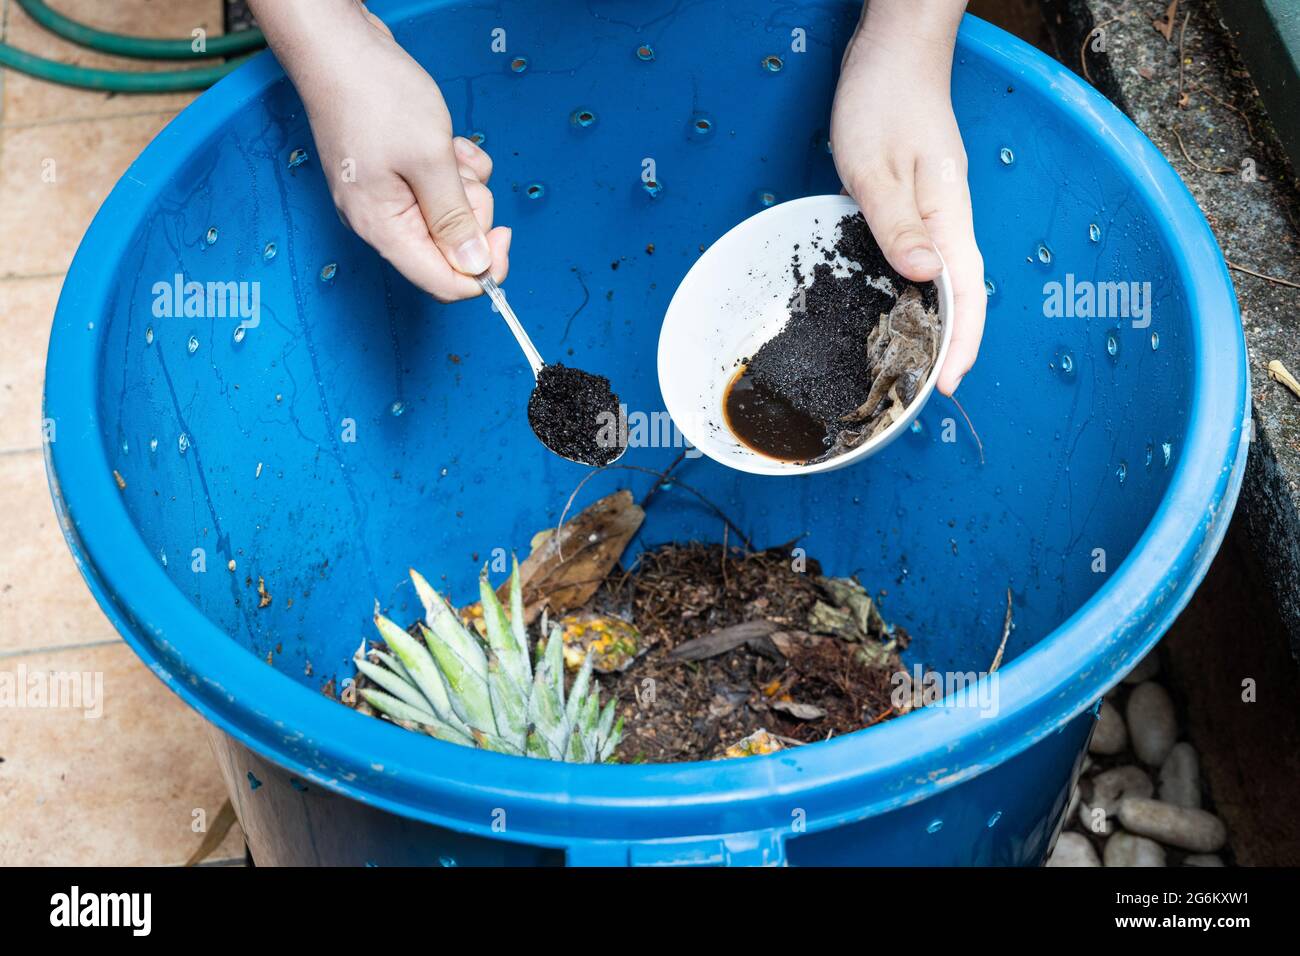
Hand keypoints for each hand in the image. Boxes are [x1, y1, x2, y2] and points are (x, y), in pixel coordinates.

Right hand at [250, 0, 508, 300]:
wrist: (340, 46)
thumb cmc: (375, 95)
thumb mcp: (430, 160)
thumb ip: (455, 219)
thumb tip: (474, 267)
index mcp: (383, 229)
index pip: (442, 283)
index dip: (481, 271)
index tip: (504, 235)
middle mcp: (380, 222)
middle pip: (449, 249)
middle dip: (472, 213)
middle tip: (463, 174)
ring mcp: (386, 198)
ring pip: (449, 214)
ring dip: (465, 184)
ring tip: (449, 150)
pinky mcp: (394, 177)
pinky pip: (441, 189)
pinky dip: (455, 168)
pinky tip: (446, 142)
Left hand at [830, 3, 982, 394]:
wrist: (895, 50)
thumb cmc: (883, 99)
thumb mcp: (874, 165)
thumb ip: (895, 224)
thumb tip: (923, 278)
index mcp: (947, 214)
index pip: (965, 293)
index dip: (961, 343)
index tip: (945, 385)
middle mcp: (950, 219)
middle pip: (962, 295)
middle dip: (949, 346)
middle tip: (920, 390)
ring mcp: (938, 211)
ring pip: (946, 280)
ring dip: (935, 324)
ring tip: (911, 364)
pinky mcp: (921, 204)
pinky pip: (926, 259)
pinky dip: (918, 293)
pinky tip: (899, 307)